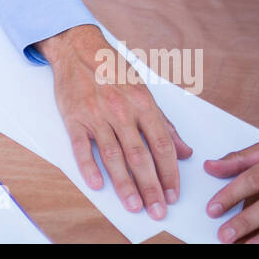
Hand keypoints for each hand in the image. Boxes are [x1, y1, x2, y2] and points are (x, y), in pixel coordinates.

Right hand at [38, 25, 192, 220]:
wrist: (78, 48)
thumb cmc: (113, 70)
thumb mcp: (143, 91)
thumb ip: (164, 124)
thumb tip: (185, 151)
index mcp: (143, 103)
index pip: (162, 145)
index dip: (170, 173)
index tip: (173, 194)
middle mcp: (121, 110)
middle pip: (140, 155)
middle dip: (151, 186)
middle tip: (157, 210)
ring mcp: (96, 114)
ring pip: (113, 155)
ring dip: (124, 184)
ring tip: (134, 205)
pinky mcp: (74, 117)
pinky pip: (81, 146)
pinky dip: (88, 167)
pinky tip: (97, 184)